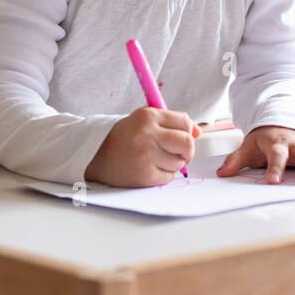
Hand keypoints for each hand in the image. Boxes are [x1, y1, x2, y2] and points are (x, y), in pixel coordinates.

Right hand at [85, 107, 200, 187]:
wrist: (96, 154)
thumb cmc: (125, 136)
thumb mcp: (145, 120)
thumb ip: (171, 122)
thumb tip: (198, 133)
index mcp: (148, 116)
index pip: (185, 123)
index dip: (188, 132)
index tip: (182, 137)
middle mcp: (147, 134)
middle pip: (187, 144)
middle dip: (187, 151)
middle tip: (179, 153)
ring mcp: (146, 156)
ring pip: (179, 163)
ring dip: (173, 164)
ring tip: (156, 159)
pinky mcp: (144, 175)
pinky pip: (168, 177)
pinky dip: (163, 175)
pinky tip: (149, 168)